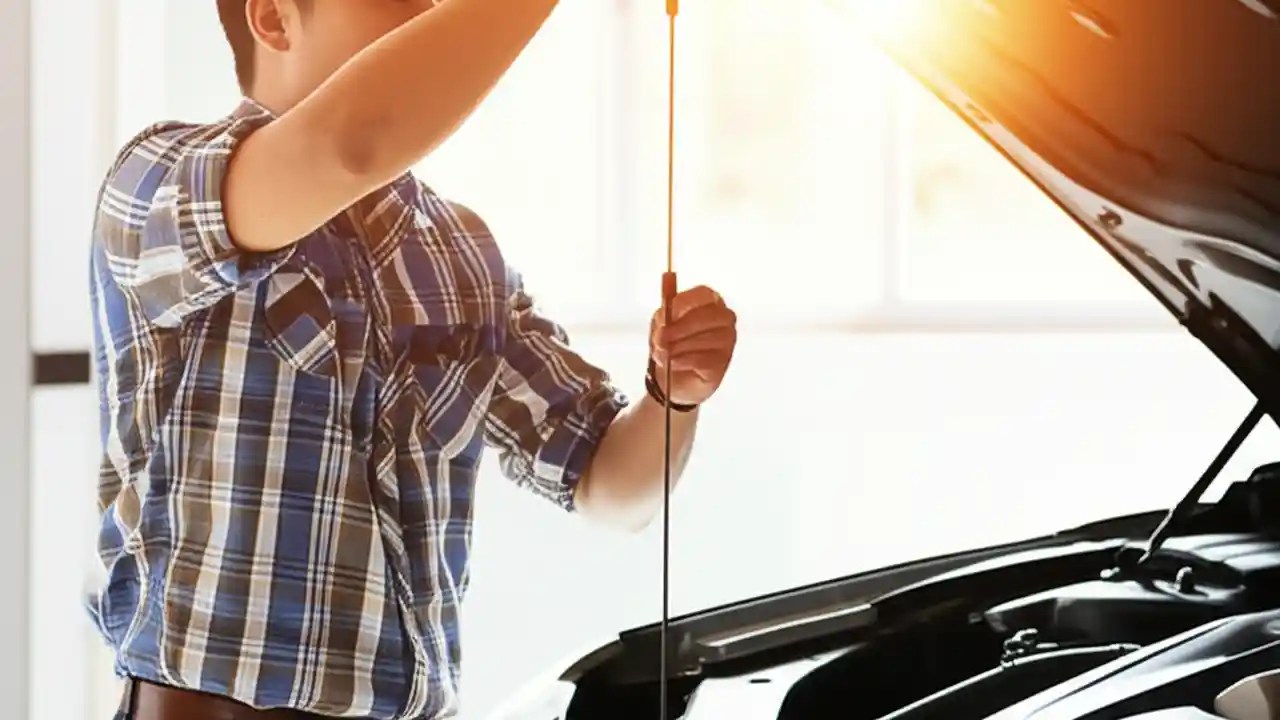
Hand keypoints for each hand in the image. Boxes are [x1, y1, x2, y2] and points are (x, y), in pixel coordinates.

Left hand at [649, 285, 737, 406]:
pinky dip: (683, 361)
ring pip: (706, 339)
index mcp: (710, 301)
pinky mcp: (721, 365)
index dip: (686, 302)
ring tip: (663, 354)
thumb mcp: (661, 325)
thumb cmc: (672, 342)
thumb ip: (663, 319)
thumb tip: (664, 323)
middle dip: (682, 327)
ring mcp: (727, 342)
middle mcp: (724, 319)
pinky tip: (673, 363)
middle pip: (709, 316)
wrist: (674, 376)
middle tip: (661, 337)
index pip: (704, 294)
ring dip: (678, 347)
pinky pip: (703, 360)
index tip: (668, 311)